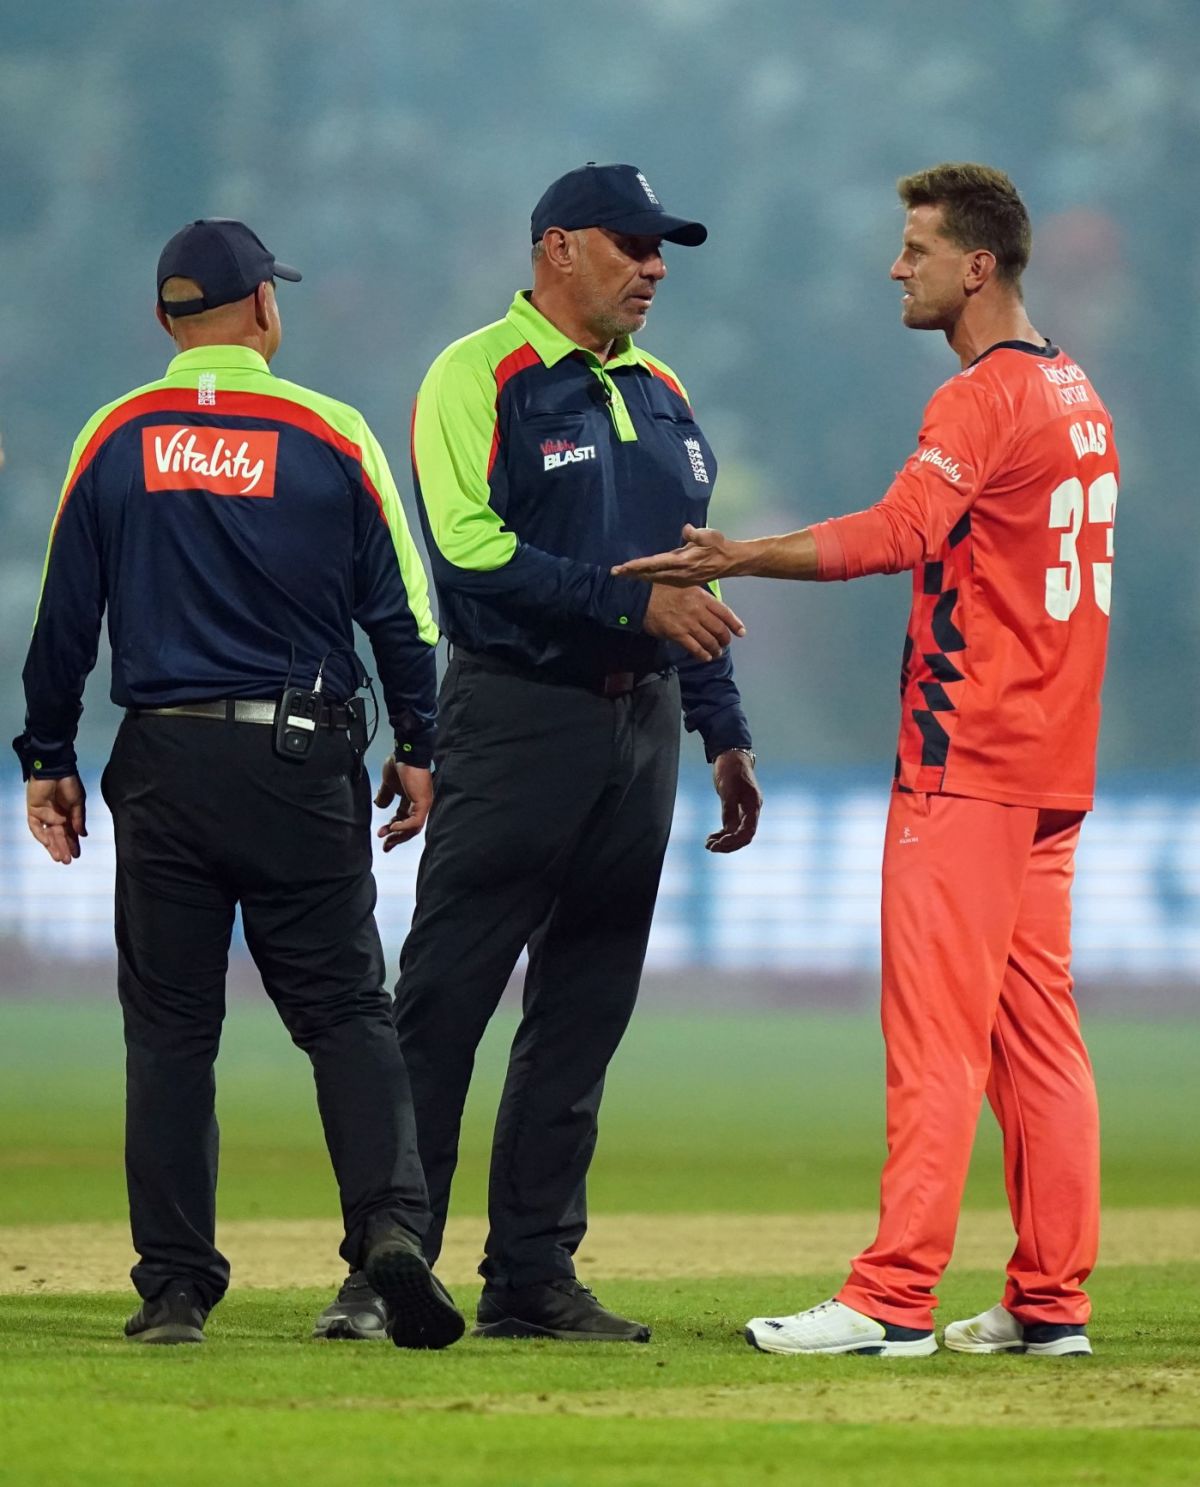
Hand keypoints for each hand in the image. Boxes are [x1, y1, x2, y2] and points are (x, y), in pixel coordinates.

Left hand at [26, 775, 86, 863]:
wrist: (56, 770)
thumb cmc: (69, 783)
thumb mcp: (78, 803)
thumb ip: (79, 819)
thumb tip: (83, 835)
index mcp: (67, 814)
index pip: (69, 833)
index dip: (73, 844)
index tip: (77, 855)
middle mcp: (55, 816)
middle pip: (58, 836)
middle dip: (63, 848)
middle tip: (67, 860)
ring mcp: (44, 814)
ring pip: (47, 834)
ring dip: (53, 846)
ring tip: (59, 857)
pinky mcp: (33, 810)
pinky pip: (36, 826)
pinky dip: (41, 835)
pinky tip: (48, 844)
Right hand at [375, 757, 433, 850]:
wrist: (406, 753)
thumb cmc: (399, 765)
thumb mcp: (388, 784)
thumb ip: (384, 795)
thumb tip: (379, 805)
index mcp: (412, 801)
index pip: (404, 821)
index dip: (392, 830)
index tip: (381, 836)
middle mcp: (420, 805)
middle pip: (410, 829)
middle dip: (396, 838)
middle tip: (385, 847)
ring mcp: (423, 804)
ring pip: (413, 828)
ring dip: (399, 835)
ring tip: (386, 838)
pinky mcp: (423, 802)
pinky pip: (415, 822)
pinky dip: (403, 827)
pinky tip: (392, 827)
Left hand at [613, 524, 738, 586]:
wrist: (731, 562)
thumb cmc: (719, 545)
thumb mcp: (710, 535)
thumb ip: (696, 534)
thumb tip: (685, 529)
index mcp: (683, 561)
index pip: (655, 563)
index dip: (638, 565)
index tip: (623, 567)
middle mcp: (679, 573)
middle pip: (650, 574)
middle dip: (633, 573)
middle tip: (615, 573)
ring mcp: (681, 579)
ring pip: (655, 579)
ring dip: (639, 577)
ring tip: (624, 575)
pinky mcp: (683, 581)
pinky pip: (661, 581)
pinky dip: (649, 579)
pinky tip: (642, 577)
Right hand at [642, 582, 745, 661]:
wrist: (642, 598)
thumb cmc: (663, 590)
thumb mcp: (687, 587)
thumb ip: (701, 598)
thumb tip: (713, 611)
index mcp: (702, 597)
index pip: (724, 612)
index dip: (735, 624)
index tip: (741, 632)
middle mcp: (698, 610)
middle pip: (719, 629)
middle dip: (725, 640)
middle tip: (725, 644)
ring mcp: (688, 623)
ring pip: (709, 640)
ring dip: (715, 649)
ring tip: (716, 653)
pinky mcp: (677, 634)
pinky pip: (695, 648)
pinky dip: (702, 654)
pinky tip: (705, 657)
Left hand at [706, 750, 760, 853]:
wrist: (732, 756)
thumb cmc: (731, 769)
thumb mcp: (728, 789)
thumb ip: (729, 810)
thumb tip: (728, 831)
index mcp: (754, 805)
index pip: (749, 830)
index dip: (736, 840)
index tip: (721, 843)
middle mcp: (752, 811)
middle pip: (743, 836)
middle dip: (728, 844)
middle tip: (711, 848)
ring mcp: (744, 811)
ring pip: (736, 833)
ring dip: (723, 841)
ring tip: (708, 845)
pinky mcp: (736, 809)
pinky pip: (731, 827)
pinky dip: (722, 834)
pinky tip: (711, 838)